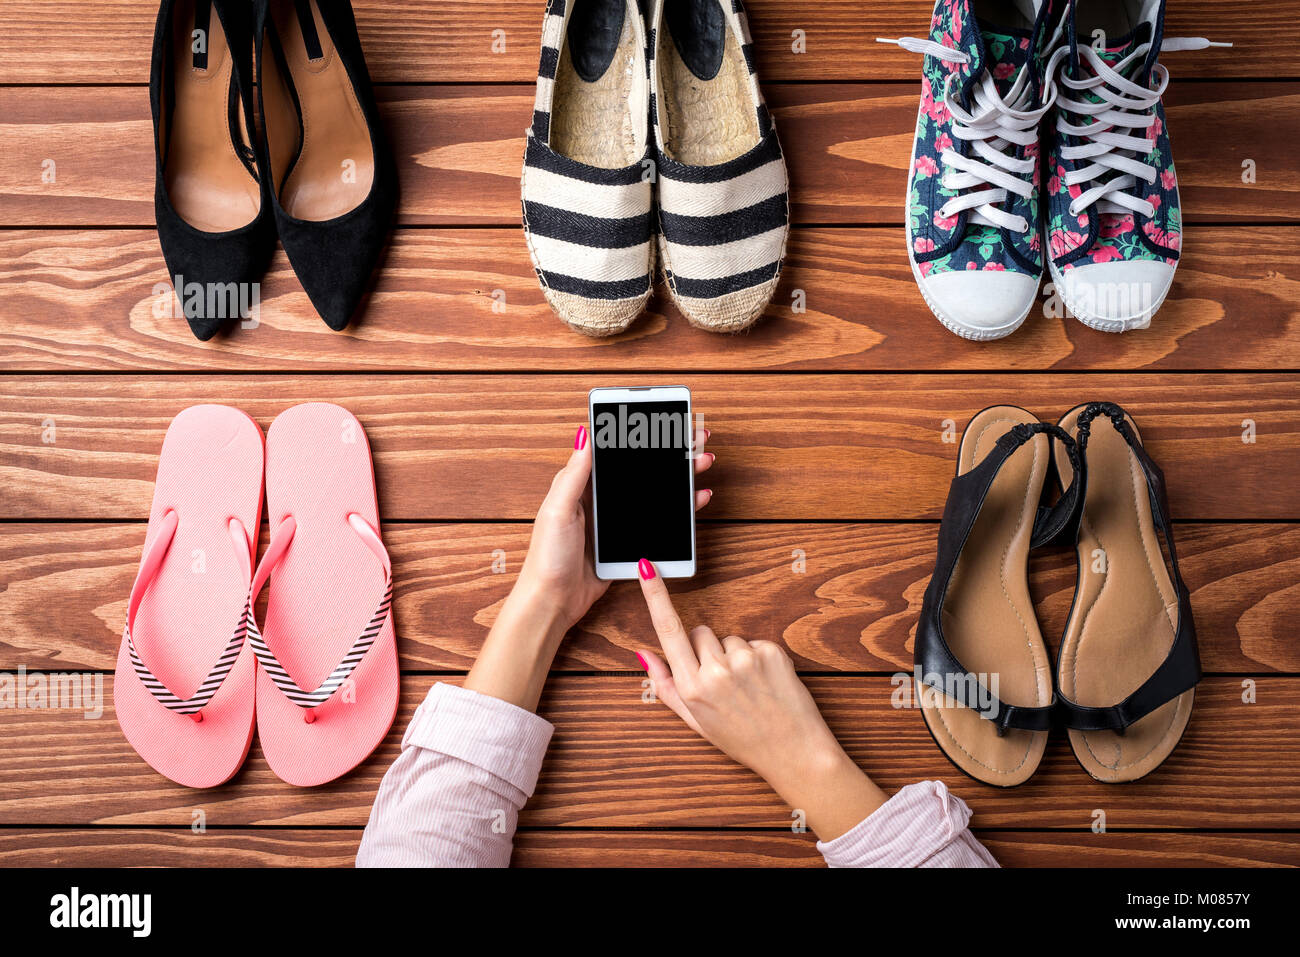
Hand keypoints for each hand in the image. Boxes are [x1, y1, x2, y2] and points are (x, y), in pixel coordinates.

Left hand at [514, 424, 714, 631]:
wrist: (553, 601)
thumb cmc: (547, 557)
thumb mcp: (558, 510)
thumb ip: (574, 474)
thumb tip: (584, 435)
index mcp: (581, 485)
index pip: (615, 451)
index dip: (641, 435)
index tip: (665, 421)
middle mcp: (599, 499)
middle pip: (641, 469)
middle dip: (670, 452)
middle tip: (696, 439)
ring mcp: (615, 521)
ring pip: (654, 492)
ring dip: (679, 477)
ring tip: (702, 463)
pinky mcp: (626, 542)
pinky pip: (657, 520)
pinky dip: (678, 508)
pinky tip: (695, 500)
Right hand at [634, 563, 887, 840]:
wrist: (794, 753)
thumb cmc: (743, 740)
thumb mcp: (695, 721)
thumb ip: (666, 685)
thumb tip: (644, 653)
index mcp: (692, 688)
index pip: (668, 630)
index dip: (654, 595)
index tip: (645, 566)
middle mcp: (716, 672)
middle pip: (700, 633)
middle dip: (707, 649)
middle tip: (725, 682)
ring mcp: (746, 660)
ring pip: (729, 638)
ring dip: (735, 656)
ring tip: (749, 687)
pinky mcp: (771, 652)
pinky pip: (754, 642)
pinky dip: (758, 658)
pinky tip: (765, 683)